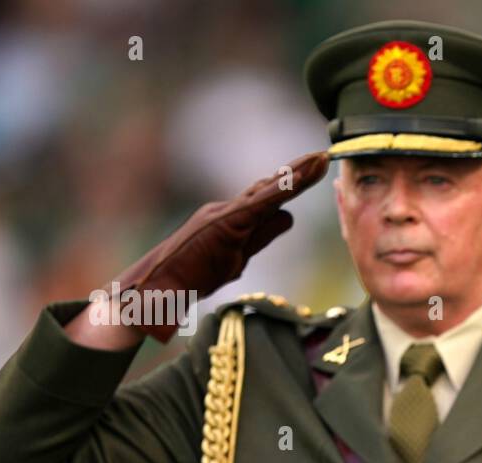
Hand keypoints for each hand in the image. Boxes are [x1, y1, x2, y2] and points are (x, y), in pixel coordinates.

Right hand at [68, 151, 329, 346]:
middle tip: (322, 156)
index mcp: (233, 218)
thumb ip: (263, 236)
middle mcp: (229, 208)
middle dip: (298, 173)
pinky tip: (298, 178)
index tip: (315, 169)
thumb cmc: (193, 275)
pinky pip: (259, 203)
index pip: (269, 197)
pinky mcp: (225, 222)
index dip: (292, 184)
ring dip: (295, 174)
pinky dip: (280, 190)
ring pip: (268, 190)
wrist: (159, 286)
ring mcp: (226, 212)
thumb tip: (288, 217)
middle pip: (271, 188)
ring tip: (320, 159)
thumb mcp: (238, 258)